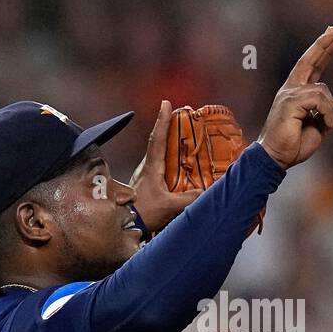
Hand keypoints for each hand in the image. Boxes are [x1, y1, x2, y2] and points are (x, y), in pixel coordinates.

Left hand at [130, 100, 200, 235]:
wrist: (126, 228)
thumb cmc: (144, 214)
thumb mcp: (169, 206)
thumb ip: (189, 198)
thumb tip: (206, 191)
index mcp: (151, 167)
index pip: (157, 138)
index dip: (162, 120)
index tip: (165, 103)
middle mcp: (147, 169)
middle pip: (158, 143)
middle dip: (169, 129)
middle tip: (181, 117)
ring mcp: (147, 178)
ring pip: (160, 156)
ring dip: (171, 146)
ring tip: (186, 140)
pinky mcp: (149, 188)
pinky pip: (163, 170)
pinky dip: (173, 164)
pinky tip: (182, 169)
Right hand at [257, 26, 332, 168]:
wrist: (276, 158)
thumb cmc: (293, 145)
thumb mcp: (318, 128)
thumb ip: (329, 113)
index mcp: (296, 94)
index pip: (311, 68)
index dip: (322, 53)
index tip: (332, 37)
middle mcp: (290, 90)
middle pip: (308, 62)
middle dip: (321, 47)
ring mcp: (288, 95)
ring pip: (322, 91)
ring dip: (332, 110)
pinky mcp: (290, 102)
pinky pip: (319, 100)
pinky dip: (329, 113)